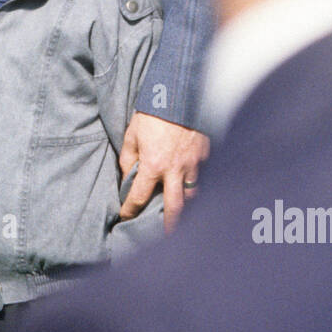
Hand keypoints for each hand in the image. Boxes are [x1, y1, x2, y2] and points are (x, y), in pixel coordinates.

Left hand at [118, 112, 209, 231]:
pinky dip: (200, 186)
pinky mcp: (206, 155)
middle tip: (168, 238)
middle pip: (174, 208)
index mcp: (153, 165)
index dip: (130, 210)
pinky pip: (205, 177)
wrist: (179, 93)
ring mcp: (194, 164)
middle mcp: (175, 170)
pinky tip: (198, 191)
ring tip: (186, 217)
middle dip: (170, 226)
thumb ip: (128, 157)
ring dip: (188, 207)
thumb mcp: (132, 134)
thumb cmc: (153, 112)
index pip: (139, 197)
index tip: (126, 217)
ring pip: (193, 195)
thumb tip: (128, 174)